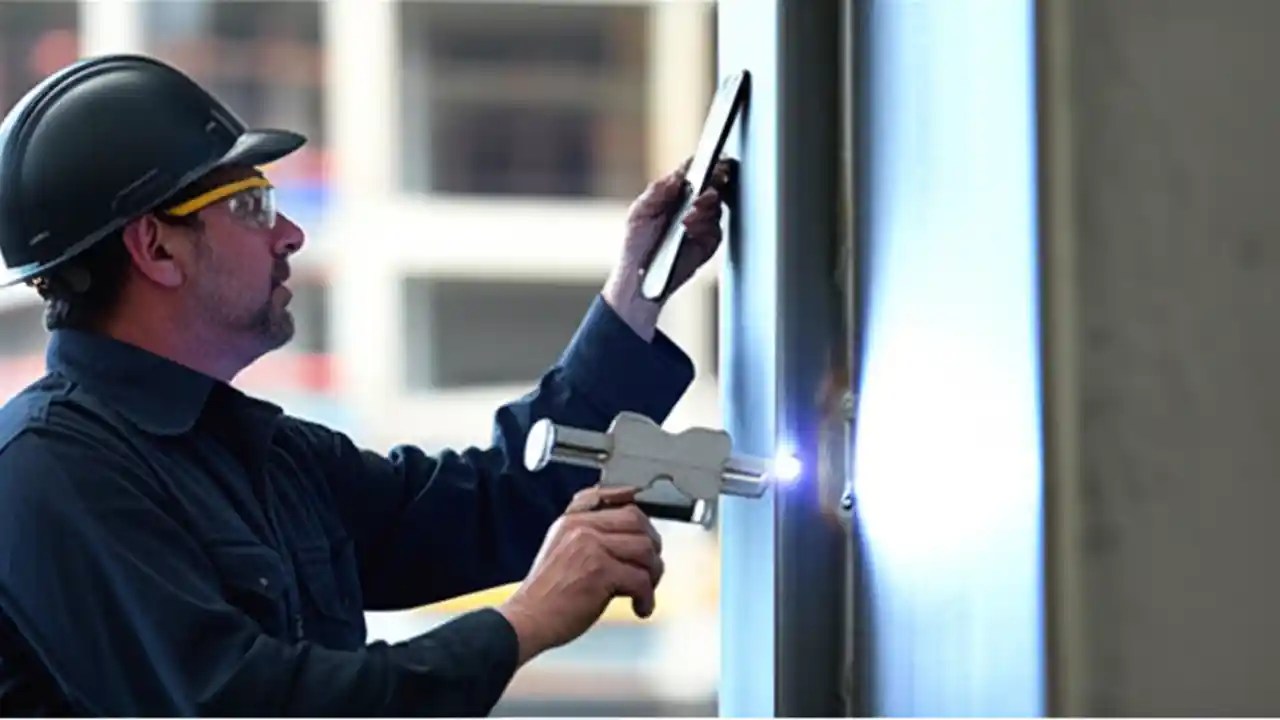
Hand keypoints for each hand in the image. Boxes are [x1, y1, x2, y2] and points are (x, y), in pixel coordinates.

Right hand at [497, 486, 664, 665]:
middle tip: (651, 566)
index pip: (607, 497)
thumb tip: (622, 538)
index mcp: (570, 521)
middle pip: (636, 519)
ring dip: (654, 573)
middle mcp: (581, 528)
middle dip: (651, 543)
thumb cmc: (544, 595)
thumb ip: (584, 538)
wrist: (527, 620)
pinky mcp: (601, 572)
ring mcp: (591, 547)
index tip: (644, 513)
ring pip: (645, 548)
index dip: (631, 502)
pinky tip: (640, 607)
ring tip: (646, 590)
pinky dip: (647, 597)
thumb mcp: (558, 551)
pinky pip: (641, 579)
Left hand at [603, 157, 737, 340]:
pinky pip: (716, 228)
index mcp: (675, 193)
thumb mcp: (639, 212)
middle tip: (709, 181)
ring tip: (689, 214)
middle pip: (713, 183)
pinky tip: (689, 228)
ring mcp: (703, 222)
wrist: (641, 278)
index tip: (707, 160)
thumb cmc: (636, 244)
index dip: (703, 163)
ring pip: (716, 204)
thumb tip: (678, 175)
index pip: (693, 170)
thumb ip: (657, 191)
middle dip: (714, 180)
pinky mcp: (709, 241)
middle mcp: (692, 204)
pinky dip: (704, 225)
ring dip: (704, 205)